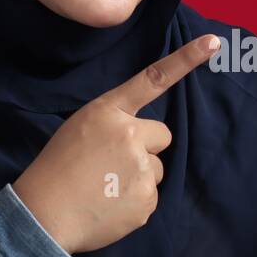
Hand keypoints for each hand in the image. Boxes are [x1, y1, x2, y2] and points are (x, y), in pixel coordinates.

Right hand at [12, 33, 221, 254]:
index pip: (152, 80)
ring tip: (107, 187)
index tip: (213, 42)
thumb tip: (142, 141)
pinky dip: (135, 202)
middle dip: (147, 148)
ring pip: (157, 168)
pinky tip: (110, 204)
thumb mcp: (81, 128)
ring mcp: (140, 168)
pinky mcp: (145, 199)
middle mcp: (130, 134)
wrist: (44, 214)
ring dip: (139, 177)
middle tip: (113, 164)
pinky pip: (151, 195)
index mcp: (109, 112)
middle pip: (162, 135)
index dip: (185, 59)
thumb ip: (115, 125)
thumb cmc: (58, 167)